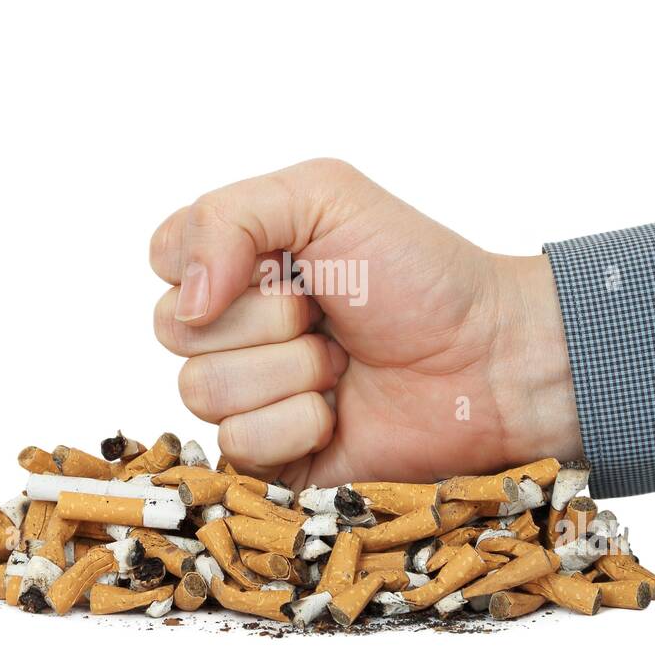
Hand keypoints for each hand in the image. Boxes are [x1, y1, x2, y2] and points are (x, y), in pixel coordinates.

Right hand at [149, 158, 582, 488]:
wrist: (490, 359)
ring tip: (342, 364)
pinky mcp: (271, 457)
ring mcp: (250, 395)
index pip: (164, 259)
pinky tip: (338, 414)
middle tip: (327, 314)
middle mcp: (235, 329)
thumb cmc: (419, 273)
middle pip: (174, 329)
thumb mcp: (325, 197)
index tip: (288, 263)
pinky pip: (235, 444)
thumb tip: (186, 299)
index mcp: (239, 262)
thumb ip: (229, 217)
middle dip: (265, 318)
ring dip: (287, 372)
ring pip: (200, 389)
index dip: (219, 262)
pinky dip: (295, 425)